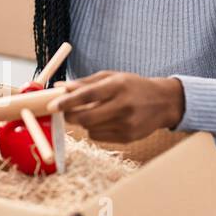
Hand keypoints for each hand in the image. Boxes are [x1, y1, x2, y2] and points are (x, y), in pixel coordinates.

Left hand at [46, 71, 184, 143]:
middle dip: (70, 116)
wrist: (164, 102)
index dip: (67, 101)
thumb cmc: (133, 86)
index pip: (88, 95)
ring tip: (93, 112)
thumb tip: (59, 88)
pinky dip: (94, 129)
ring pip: (90, 128)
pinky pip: (98, 137)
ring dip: (83, 122)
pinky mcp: (128, 138)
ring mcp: (127, 124)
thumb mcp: (112, 77)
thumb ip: (85, 83)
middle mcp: (124, 105)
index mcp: (118, 86)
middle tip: (64, 112)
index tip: (51, 105)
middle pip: (86, 117)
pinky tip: (104, 121)